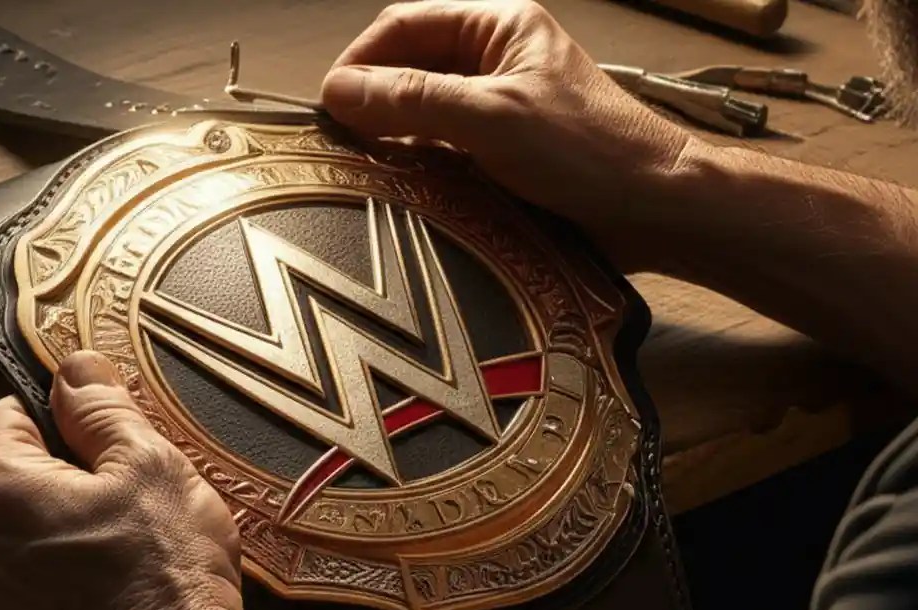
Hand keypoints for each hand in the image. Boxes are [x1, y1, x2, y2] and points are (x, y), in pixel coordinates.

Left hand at [0, 351, 242, 609]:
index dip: (60, 414)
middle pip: (14, 476)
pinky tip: (117, 581)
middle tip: (127, 488)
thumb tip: (74, 369)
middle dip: (64, 472)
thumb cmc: (165, 570)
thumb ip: (100, 408)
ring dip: (65, 525)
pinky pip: (36, 583)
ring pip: (26, 532)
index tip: (102, 431)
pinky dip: (68, 574)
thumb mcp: (147, 463)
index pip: (5, 415)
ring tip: (129, 540)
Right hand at [320, 0, 699, 271]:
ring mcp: (499, 109)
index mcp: (499, 28)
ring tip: (367, 166)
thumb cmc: (593, 152)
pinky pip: (443, 150)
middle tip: (341, 140)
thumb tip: (339, 91)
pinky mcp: (503, 154)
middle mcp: (496, 62)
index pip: (405, 24)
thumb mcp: (492, 117)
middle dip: (371, 99)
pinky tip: (404, 187)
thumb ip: (412, 100)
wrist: (655, 209)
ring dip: (393, 136)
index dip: (361, 59)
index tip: (330, 104)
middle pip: (409, 67)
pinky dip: (418, 165)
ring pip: (422, 112)